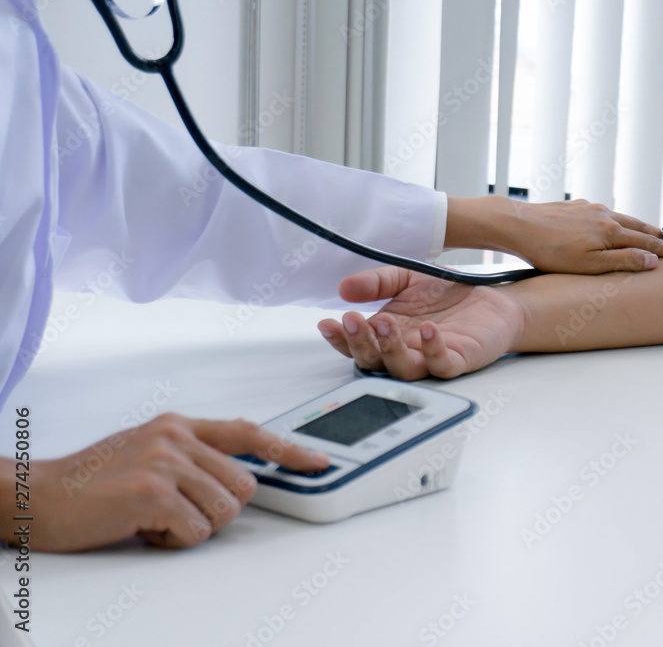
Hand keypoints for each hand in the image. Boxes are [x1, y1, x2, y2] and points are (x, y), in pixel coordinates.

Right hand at [20, 414, 329, 551]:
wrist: (38, 496)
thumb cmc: (93, 480)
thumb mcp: (147, 449)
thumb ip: (191, 453)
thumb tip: (238, 467)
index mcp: (179, 426)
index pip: (249, 432)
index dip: (288, 450)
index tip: (318, 462)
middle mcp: (176, 438)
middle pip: (244, 485)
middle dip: (219, 511)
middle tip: (179, 513)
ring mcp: (165, 463)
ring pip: (224, 511)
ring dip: (194, 528)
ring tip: (157, 520)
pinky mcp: (153, 492)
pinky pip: (197, 531)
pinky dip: (174, 542)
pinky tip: (146, 530)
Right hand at [317, 267, 523, 379]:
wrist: (492, 297)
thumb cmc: (447, 293)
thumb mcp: (406, 277)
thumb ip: (377, 281)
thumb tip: (344, 288)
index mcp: (388, 333)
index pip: (357, 343)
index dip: (340, 337)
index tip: (327, 322)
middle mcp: (405, 350)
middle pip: (374, 361)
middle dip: (360, 343)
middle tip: (352, 320)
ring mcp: (430, 358)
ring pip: (403, 369)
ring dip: (390, 349)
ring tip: (385, 322)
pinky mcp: (458, 360)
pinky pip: (442, 364)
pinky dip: (433, 349)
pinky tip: (428, 329)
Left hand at [446, 195, 662, 273]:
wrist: (518, 225)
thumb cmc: (549, 251)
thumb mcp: (588, 265)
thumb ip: (622, 261)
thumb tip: (653, 260)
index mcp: (611, 231)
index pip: (649, 243)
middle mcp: (605, 215)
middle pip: (641, 228)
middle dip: (662, 237)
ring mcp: (590, 209)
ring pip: (623, 220)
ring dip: (641, 229)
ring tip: (654, 235)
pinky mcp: (576, 208)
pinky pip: (605, 216)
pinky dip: (619, 223)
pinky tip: (615, 227)